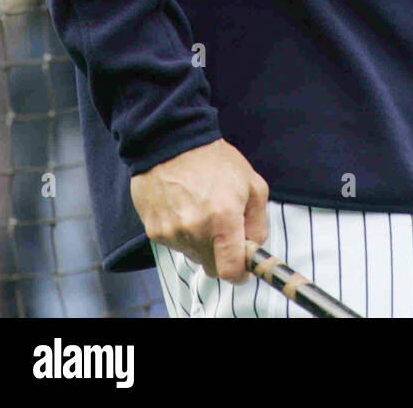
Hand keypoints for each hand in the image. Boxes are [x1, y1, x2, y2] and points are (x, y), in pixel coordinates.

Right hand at [130, 138, 268, 282]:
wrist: (171, 140)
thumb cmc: (215, 160)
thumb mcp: (252, 183)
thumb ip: (259, 222)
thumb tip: (254, 248)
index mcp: (223, 218)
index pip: (231, 270)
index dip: (240, 272)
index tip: (243, 266)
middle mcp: (195, 230)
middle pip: (212, 266)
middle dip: (221, 254)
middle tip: (223, 228)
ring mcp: (171, 232)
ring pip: (193, 255)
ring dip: (201, 242)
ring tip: (200, 209)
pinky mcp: (153, 230)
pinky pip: (175, 243)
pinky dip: (182, 233)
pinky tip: (183, 207)